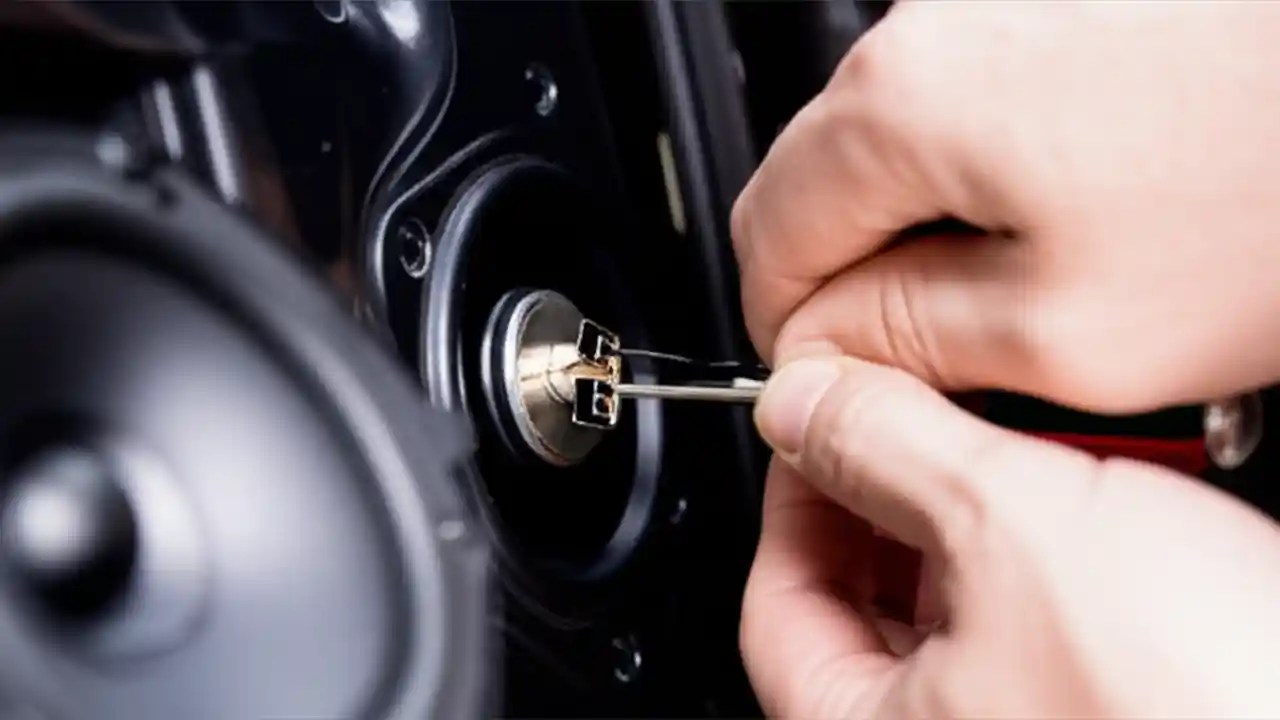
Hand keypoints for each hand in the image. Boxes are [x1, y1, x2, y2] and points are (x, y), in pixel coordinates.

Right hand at [732, 2, 1279, 412]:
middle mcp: (930, 29)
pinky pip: (980, 107)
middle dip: (864, 279)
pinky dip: (1003, 176)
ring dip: (944, 229)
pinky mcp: (1058, 6)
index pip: (763, 242)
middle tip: (955, 354)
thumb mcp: (1068, 331)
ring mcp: (994, 4)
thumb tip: (819, 350)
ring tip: (1055, 290)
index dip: (792, 332)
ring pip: (906, 150)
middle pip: (825, 186)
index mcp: (899, 107)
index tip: (842, 380)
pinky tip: (1092, 218)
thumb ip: (903, 343)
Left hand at [742, 356, 1279, 717]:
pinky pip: (1057, 619)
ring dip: (997, 508)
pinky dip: (1070, 546)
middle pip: (874, 600)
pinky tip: (1113, 493)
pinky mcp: (1116, 711)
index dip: (797, 493)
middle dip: (904, 492)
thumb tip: (804, 403)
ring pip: (974, 602)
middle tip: (922, 413)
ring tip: (1031, 443)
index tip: (825, 420)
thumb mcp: (1013, 531)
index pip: (778, 602)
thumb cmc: (1203, 704)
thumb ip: (885, 451)